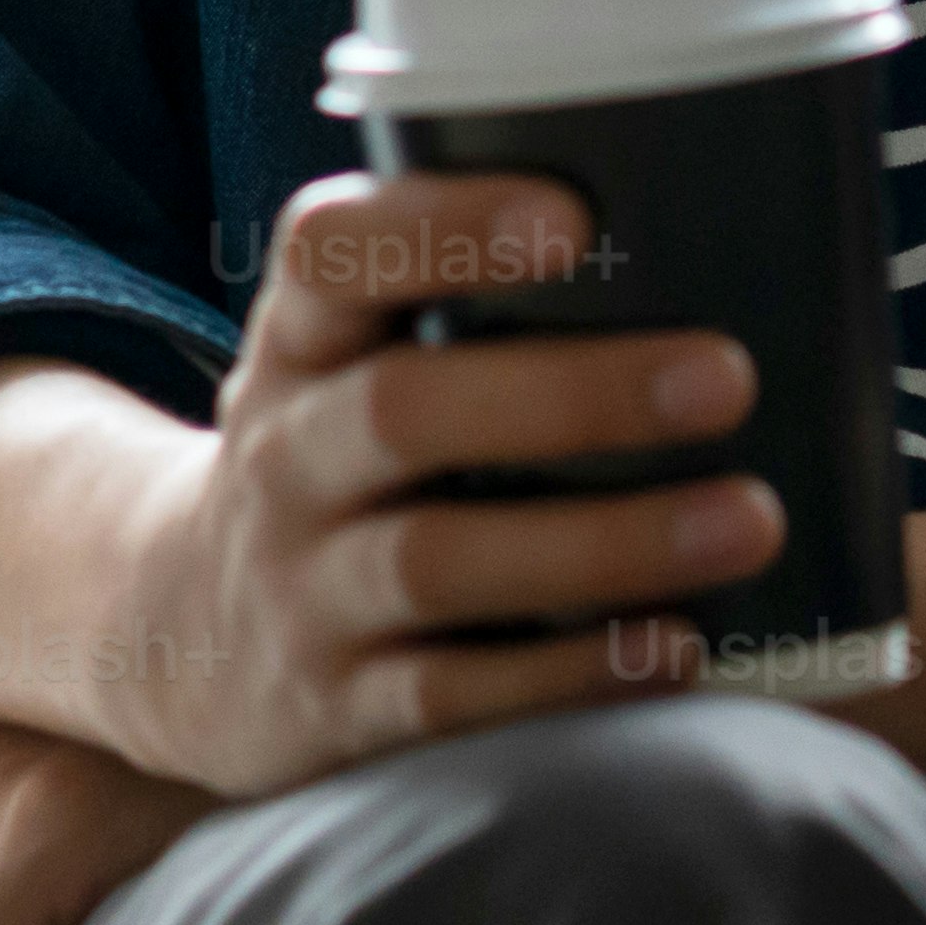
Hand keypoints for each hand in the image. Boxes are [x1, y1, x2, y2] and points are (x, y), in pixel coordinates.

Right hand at [97, 171, 775, 797]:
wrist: (178, 628)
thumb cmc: (341, 456)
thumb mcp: (347, 358)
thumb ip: (462, 299)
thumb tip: (716, 236)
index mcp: (299, 343)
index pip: (334, 254)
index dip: (442, 226)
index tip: (571, 216)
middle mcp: (287, 456)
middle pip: (404, 412)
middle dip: (571, 395)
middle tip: (727, 377)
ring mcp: (304, 587)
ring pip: (437, 560)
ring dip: (603, 542)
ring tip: (747, 521)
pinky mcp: (336, 708)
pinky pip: (451, 694)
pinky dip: (566, 675)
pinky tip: (673, 647)